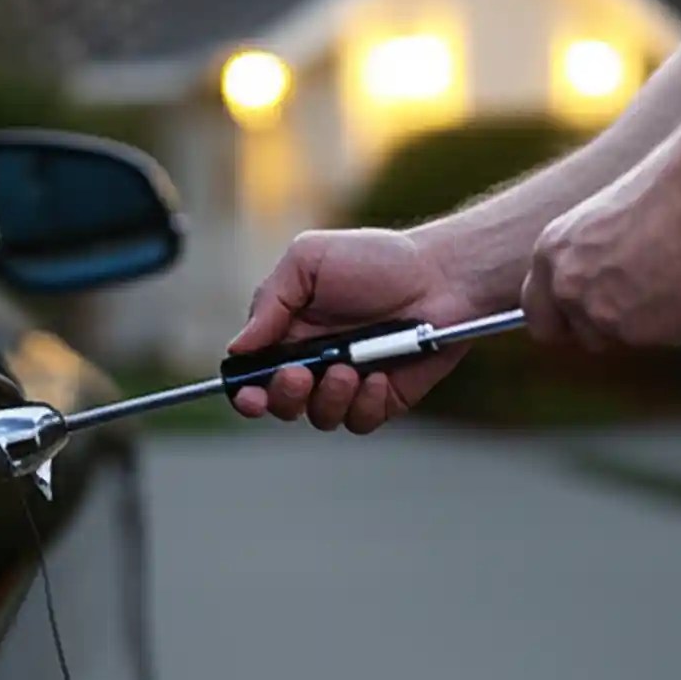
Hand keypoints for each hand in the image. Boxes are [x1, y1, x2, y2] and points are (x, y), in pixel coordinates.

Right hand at [228, 229, 485, 433]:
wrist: (441, 276)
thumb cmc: (378, 260)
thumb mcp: (309, 259)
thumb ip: (270, 301)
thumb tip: (239, 346)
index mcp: (291, 330)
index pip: (254, 371)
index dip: (245, 389)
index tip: (248, 394)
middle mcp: (315, 361)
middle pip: (280, 403)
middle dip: (284, 396)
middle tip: (300, 375)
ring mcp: (348, 382)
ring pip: (319, 416)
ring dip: (328, 397)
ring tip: (348, 369)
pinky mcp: (381, 398)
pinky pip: (359, 420)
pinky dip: (365, 403)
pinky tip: (379, 376)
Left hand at [520, 176, 680, 349]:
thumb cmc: (662, 193)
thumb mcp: (598, 222)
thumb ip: (582, 261)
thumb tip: (586, 287)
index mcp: (550, 255)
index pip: (537, 313)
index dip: (562, 319)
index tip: (579, 319)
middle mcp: (568, 291)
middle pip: (578, 335)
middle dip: (604, 327)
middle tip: (637, 299)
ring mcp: (604, 317)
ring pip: (620, 340)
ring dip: (640, 324)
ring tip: (669, 281)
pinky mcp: (644, 334)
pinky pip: (660, 338)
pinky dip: (675, 321)